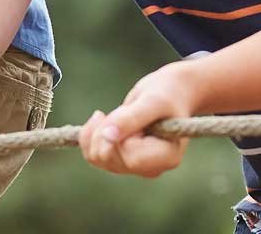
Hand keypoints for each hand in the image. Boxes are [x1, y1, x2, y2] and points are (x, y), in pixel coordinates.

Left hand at [80, 62, 200, 177]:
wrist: (170, 91)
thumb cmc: (167, 93)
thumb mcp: (152, 101)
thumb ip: (131, 118)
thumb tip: (107, 136)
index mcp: (167, 157)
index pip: (130, 157)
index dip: (118, 136)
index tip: (124, 113)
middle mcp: (152, 168)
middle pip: (109, 159)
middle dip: (104, 131)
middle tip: (121, 110)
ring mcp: (136, 167)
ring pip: (97, 158)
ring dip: (97, 131)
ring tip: (117, 114)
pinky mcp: (121, 161)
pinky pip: (92, 155)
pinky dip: (90, 135)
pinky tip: (101, 118)